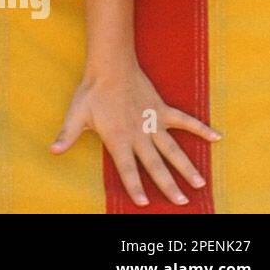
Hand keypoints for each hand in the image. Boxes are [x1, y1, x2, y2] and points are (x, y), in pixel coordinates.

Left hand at [51, 57, 221, 206]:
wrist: (110, 66)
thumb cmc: (91, 92)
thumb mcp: (75, 114)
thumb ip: (66, 135)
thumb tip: (53, 150)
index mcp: (118, 138)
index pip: (127, 168)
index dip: (135, 186)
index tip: (144, 202)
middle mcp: (139, 134)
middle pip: (155, 164)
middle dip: (168, 184)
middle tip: (181, 202)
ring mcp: (153, 122)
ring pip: (173, 149)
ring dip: (186, 166)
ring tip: (200, 184)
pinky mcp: (162, 109)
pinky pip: (185, 120)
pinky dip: (200, 128)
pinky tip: (217, 137)